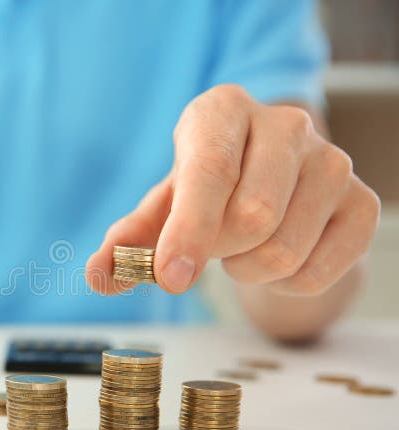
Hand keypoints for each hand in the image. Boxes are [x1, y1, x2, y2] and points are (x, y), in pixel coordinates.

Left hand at [87, 84, 379, 296]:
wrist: (265, 186)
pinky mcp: (362, 203)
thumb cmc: (203, 193)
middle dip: (218, 250)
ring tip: (241, 248)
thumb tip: (99, 275)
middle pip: (253, 216)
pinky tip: (276, 260)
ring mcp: (333, 161)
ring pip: (286, 250)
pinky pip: (319, 272)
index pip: (210, 171)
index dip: (188, 230)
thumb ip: (126, 241)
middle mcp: (286, 124)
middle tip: (210, 244)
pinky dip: (285, 285)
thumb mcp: (159, 208)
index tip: (170, 277)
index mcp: (223, 111)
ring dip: (248, 270)